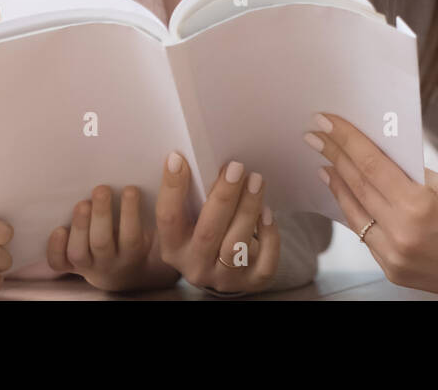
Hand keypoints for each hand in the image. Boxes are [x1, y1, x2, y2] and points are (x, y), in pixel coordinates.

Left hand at [46, 183, 174, 292]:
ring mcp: (89, 265)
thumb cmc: (143, 239)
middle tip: (101, 188)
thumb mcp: (158, 231)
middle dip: (101, 213)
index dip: (130, 213)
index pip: (131, 237)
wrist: (126, 272)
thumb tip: (172, 164)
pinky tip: (59, 229)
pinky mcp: (72, 267)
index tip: (131, 188)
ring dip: (79, 225)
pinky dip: (55, 248)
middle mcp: (110, 261)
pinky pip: (59, 263)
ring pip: (79, 251)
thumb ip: (163, 207)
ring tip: (82, 203)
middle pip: (101, 242)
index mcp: (134, 252)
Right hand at [154, 154, 280, 295]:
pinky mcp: (251, 282)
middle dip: (224, 196)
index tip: (178, 158)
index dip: (172, 188)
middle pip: (208, 232)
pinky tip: (268, 212)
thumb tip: (189, 155)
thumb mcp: (188, 220)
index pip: (168, 217)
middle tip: (235, 167)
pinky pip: (264, 262)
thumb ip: (189, 196)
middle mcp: (195, 266)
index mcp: (173, 247)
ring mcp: (223, 277)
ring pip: (236, 244)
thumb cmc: (204, 230)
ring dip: (248, 208)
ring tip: (256, 180)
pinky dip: (269, 236)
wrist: (223, 270)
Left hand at [306, 113, 437, 299]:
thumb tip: (380, 155)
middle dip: (333, 156)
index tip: (326, 121)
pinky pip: (365, 236)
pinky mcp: (393, 272)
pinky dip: (353, 212)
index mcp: (418, 208)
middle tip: (315, 135)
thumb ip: (412, 174)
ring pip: (354, 213)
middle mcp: (401, 235)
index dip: (345, 140)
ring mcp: (394, 258)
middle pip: (357, 186)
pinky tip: (346, 195)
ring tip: (323, 162)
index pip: (370, 165)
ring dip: (337, 185)